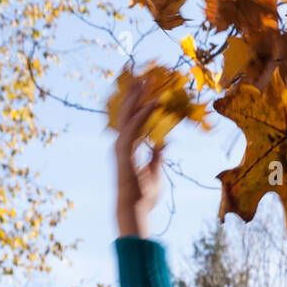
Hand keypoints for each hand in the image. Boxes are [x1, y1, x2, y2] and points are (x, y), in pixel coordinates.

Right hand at [114, 80, 164, 238]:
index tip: (146, 89)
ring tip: (145, 80)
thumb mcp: (155, 172)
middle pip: (127, 112)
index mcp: (128, 148)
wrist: (135, 210)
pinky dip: (144, 114)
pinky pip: (135, 128)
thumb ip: (158, 156)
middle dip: (134, 94)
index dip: (138, 104)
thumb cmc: (144, 197)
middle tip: (143, 75)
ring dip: (137, 97)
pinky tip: (154, 103)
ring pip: (128, 115)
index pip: (132, 120)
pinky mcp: (125, 152)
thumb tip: (165, 142)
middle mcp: (121, 144)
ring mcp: (121, 147)